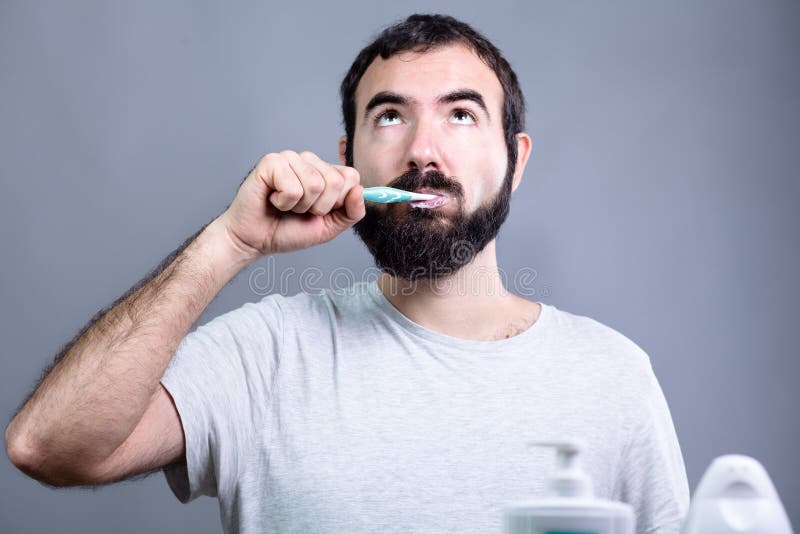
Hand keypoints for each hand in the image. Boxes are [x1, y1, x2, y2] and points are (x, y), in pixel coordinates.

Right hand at [219, 150, 364, 260]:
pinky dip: (284, 202)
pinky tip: (273, 200)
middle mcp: (309, 161)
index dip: (339, 202)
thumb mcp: (329, 227)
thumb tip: (359, 190)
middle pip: (335, 181)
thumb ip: (351, 212)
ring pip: (315, 184)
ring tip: (285, 205)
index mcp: (325, 172)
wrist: (256, 240)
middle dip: (319, 207)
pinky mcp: (271, 162)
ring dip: (300, 206)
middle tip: (299, 210)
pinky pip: (293, 187)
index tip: (320, 211)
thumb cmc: (288, 230)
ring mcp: (290, 158)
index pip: (351, 177)